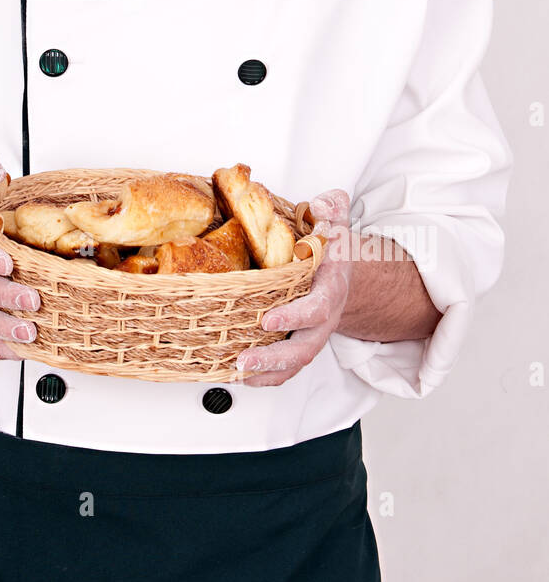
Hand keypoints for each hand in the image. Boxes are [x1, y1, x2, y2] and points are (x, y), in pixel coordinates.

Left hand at [237, 189, 353, 386]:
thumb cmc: (332, 249)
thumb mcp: (336, 221)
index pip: (317, 307)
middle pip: (305, 347)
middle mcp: (323, 318)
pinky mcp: (298, 342)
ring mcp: (311, 334)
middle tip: (244, 360)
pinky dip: (265, 377)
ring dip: (267, 372)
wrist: (343, 272)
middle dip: (275, 358)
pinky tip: (240, 377)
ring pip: (295, 362)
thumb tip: (323, 204)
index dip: (295, 316)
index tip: (268, 320)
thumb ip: (332, 208)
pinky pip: (286, 368)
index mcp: (331, 288)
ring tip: (237, 373)